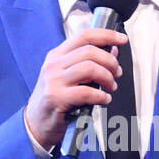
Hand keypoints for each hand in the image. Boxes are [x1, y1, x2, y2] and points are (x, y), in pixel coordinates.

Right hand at [25, 27, 126, 149]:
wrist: (36, 123)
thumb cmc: (55, 100)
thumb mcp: (69, 77)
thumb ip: (89, 63)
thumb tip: (112, 51)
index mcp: (57, 55)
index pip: (84, 36)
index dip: (106, 35)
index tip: (121, 39)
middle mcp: (54, 65)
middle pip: (90, 51)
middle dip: (110, 61)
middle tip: (117, 73)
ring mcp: (54, 80)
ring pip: (90, 68)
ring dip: (107, 78)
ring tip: (111, 87)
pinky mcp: (56, 98)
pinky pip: (86, 92)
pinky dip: (101, 96)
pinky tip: (104, 99)